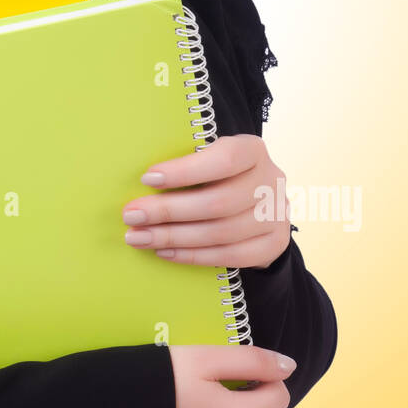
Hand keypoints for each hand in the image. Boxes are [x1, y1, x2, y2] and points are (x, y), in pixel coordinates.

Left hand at [121, 134, 290, 269]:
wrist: (260, 204)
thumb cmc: (221, 175)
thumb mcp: (211, 158)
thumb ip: (187, 165)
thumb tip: (142, 183)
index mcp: (253, 150)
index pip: (223, 159)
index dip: (185, 171)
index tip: (147, 179)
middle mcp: (271, 182)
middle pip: (218, 202)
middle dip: (168, 211)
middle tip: (131, 216)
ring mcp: (276, 216)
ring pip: (221, 233)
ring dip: (173, 237)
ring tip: (138, 237)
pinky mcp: (274, 244)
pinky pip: (230, 256)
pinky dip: (193, 256)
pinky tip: (164, 252)